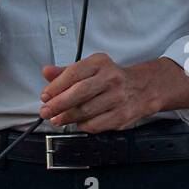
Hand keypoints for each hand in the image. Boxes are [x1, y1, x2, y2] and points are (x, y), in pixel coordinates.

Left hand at [38, 53, 152, 132]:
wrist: (143, 88)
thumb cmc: (112, 78)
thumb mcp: (90, 68)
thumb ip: (66, 71)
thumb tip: (47, 72)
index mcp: (100, 63)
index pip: (73, 74)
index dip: (55, 87)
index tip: (45, 96)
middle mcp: (110, 78)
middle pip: (78, 93)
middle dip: (58, 104)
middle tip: (46, 111)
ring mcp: (117, 98)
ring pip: (85, 111)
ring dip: (67, 117)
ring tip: (57, 119)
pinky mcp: (121, 116)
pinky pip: (95, 124)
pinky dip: (82, 125)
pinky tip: (77, 122)